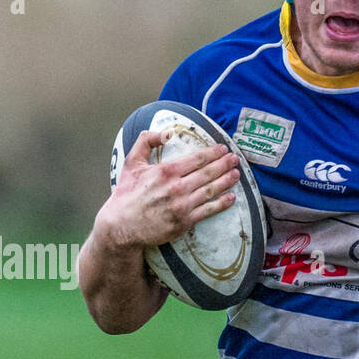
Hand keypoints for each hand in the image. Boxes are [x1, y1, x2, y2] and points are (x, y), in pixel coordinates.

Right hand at [101, 131, 240, 250]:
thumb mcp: (131, 162)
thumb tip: (164, 132)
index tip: (223, 148)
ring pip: (210, 190)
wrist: (122, 226)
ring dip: (226, 181)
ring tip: (237, 174)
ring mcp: (182, 205)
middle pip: (207, 173)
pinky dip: (222, 203)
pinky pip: (208, 211)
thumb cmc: (127, 194)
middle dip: (224, 164)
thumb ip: (145, 142)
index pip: (196, 159)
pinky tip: (231, 197)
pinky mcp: (185, 222)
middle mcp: (177, 188)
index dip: (213, 153)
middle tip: (235, 158)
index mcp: (166, 171)